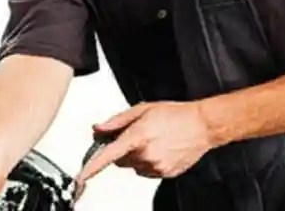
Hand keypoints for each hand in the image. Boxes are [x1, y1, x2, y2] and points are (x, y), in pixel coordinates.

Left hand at [73, 102, 216, 197]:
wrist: (202, 125)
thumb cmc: (175, 115)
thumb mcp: (142, 110)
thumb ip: (116, 121)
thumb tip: (98, 128)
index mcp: (138, 136)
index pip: (108, 155)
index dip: (92, 167)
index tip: (82, 175)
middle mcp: (146, 154)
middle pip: (119, 160)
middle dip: (121, 149)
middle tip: (134, 135)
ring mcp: (156, 166)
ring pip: (133, 166)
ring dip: (135, 156)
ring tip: (152, 140)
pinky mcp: (165, 174)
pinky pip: (146, 171)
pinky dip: (148, 162)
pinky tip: (160, 149)